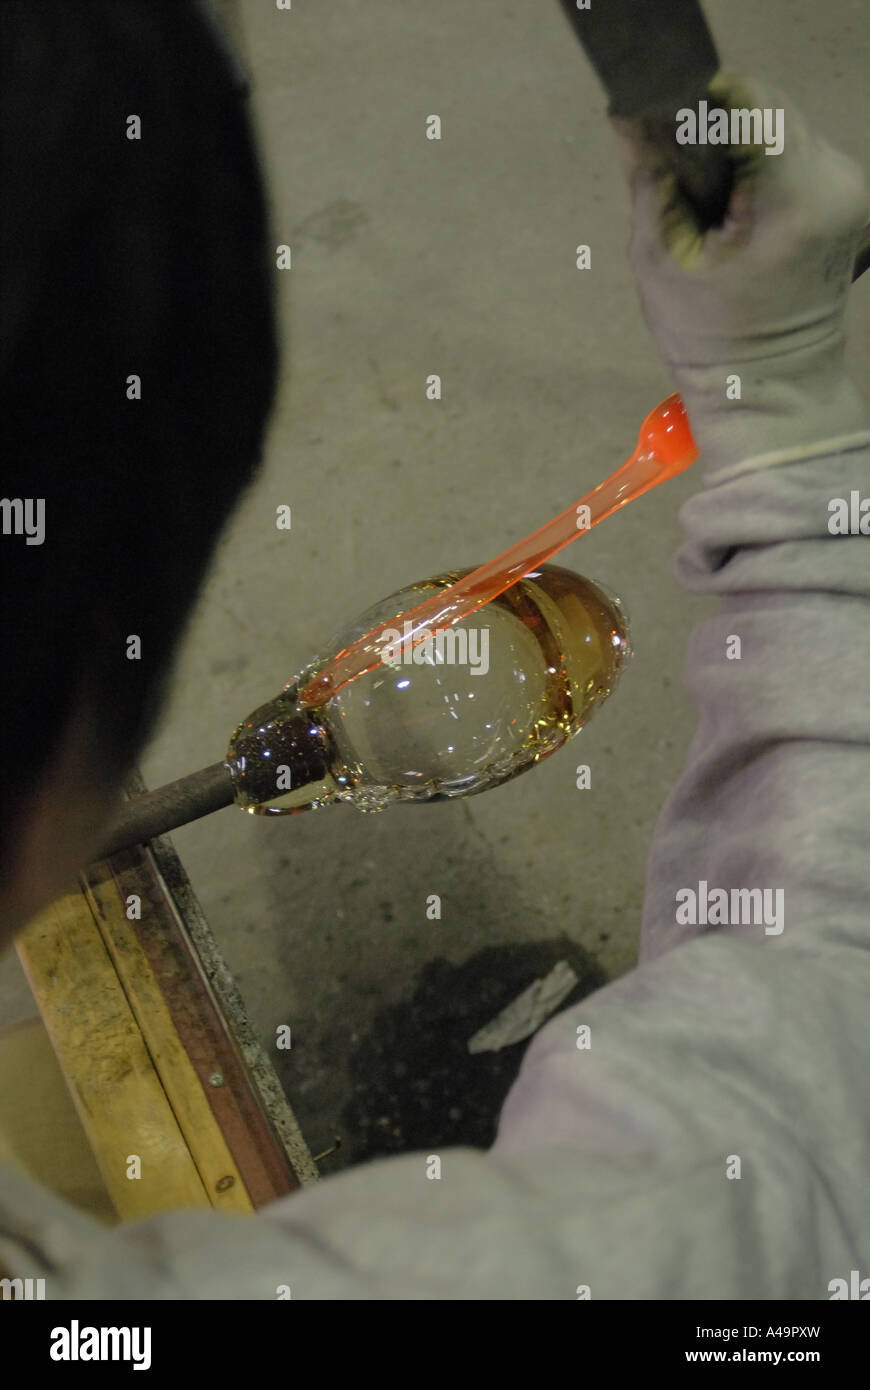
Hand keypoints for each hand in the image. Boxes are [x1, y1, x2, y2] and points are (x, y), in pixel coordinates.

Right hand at [612, 73, 869, 479]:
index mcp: (794, 198)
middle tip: (670, 166)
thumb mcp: (660, 261)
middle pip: (767, 106)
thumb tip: (632, 119)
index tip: (659, 125)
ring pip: (780, 123)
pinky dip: (756, 161)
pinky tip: (728, 203)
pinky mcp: (845, 197)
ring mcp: (848, 187)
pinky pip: (793, 149)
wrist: (773, 395)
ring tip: (700, 194)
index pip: (749, 100)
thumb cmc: (712, 345)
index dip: (696, 101)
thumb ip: (649, 181)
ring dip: (734, 142)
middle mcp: (835, 181)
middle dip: (712, 124)